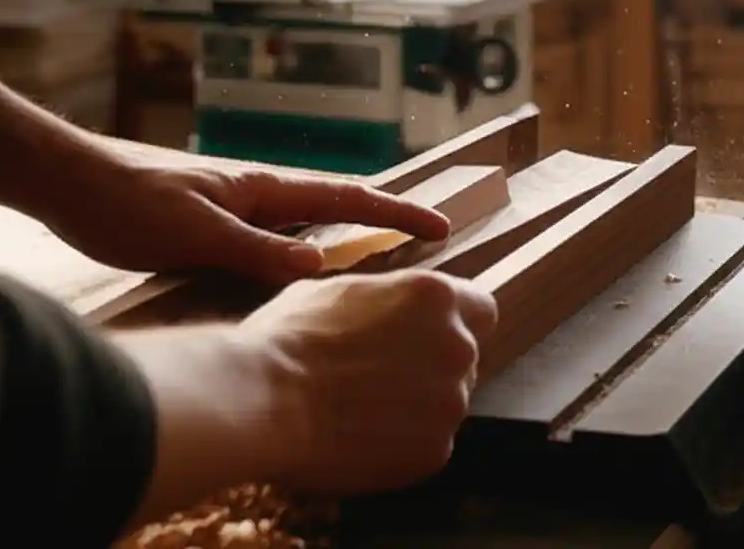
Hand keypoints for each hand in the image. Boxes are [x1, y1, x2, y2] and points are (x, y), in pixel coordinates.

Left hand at [42, 163, 450, 284]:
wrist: (66, 182)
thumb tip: (321, 263)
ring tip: (379, 271)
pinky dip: (303, 259)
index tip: (442, 226)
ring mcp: (237, 210)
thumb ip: (256, 250)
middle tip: (426, 248)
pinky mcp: (213, 227)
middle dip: (384, 226)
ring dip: (346, 243)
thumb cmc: (126, 201)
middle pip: (337, 209)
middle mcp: (259, 196)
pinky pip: (275, 245)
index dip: (396, 214)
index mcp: (264, 190)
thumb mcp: (194, 232)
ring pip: (307, 229)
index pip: (347, 198)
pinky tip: (300, 281)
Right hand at [238, 269, 497, 496]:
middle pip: (464, 358)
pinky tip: (360, 436)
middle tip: (382, 376)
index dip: (456, 323)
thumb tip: (387, 306)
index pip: (481, 310)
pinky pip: (429, 444)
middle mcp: (456, 347)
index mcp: (436, 298)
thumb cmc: (287, 339)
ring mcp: (450, 403)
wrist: (262, 401)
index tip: (431, 334)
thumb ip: (382, 299)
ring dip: (417, 406)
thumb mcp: (336, 291)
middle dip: (432, 366)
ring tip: (361, 409)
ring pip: (446, 403)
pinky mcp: (434, 451)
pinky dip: (403, 444)